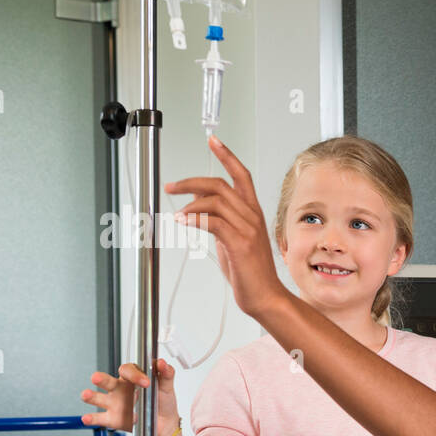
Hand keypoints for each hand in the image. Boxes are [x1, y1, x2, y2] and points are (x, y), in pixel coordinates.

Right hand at [80, 358, 178, 433]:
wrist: (164, 423)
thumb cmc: (163, 401)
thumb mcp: (166, 386)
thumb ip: (166, 374)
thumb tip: (162, 362)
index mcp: (132, 379)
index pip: (128, 371)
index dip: (135, 375)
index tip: (146, 382)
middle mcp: (120, 389)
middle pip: (107, 381)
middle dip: (101, 379)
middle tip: (97, 378)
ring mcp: (114, 404)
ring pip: (99, 398)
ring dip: (92, 396)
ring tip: (86, 395)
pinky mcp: (113, 418)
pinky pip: (100, 418)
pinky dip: (92, 418)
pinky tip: (87, 418)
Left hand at [165, 135, 288, 318]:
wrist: (264, 295)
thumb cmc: (249, 270)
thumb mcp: (231, 237)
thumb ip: (219, 217)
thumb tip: (197, 199)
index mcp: (252, 212)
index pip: (241, 175)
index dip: (226, 155)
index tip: (212, 141)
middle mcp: (252, 216)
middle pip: (220, 184)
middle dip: (191, 181)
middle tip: (171, 187)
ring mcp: (248, 229)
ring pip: (215, 201)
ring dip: (189, 205)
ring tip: (176, 215)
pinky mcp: (240, 244)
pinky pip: (214, 223)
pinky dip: (195, 220)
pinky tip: (183, 223)